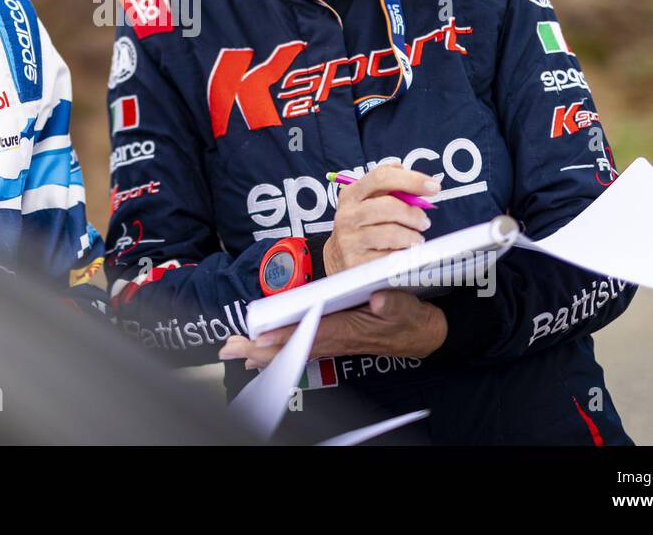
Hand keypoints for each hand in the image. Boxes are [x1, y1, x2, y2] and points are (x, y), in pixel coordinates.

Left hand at [219, 291, 447, 368]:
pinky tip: (260, 356)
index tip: (259, 334)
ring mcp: (333, 342)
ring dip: (264, 352)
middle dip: (261, 348)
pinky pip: (299, 349)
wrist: (422, 334)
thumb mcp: (406, 306)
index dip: (284, 334)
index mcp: (348, 329)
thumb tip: (378, 296)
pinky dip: (278, 352)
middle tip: (230, 348)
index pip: (309, 333)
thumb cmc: (411, 318)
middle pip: (292, 346)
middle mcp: (336, 339)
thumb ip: (392, 301)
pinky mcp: (334, 341)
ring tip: (235, 352)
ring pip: (292, 350)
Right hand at [323, 164, 440, 274]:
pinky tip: (404, 253)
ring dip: (412, 237)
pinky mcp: (357, 262)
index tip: (434, 187)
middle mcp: (347, 215)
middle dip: (414, 214)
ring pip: (392, 233)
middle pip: (389, 206)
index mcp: (352, 194)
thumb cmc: (361, 225)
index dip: (411, 179)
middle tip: (424, 221)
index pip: (381, 177)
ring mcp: (350, 239)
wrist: (338, 257)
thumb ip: (387, 186)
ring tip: (416, 239)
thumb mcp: (367, 201)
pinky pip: (390, 257)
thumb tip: (406, 170)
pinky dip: (403, 255)